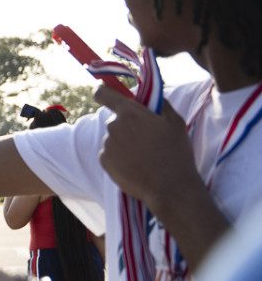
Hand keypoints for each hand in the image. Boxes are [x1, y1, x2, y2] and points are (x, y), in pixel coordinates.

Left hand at [94, 85, 203, 215]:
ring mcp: (107, 144)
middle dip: (128, 126)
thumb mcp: (176, 122)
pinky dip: (120, 158)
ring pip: (114, 139)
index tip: (110, 97)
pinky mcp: (104, 161)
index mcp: (130, 113)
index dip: (105, 93)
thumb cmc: (176, 152)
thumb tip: (150, 96)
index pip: (103, 94)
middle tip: (147, 140)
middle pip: (116, 121)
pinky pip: (110, 154)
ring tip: (145, 157)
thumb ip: (161, 104)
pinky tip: (136, 166)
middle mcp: (113, 126)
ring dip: (125, 143)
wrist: (170, 187)